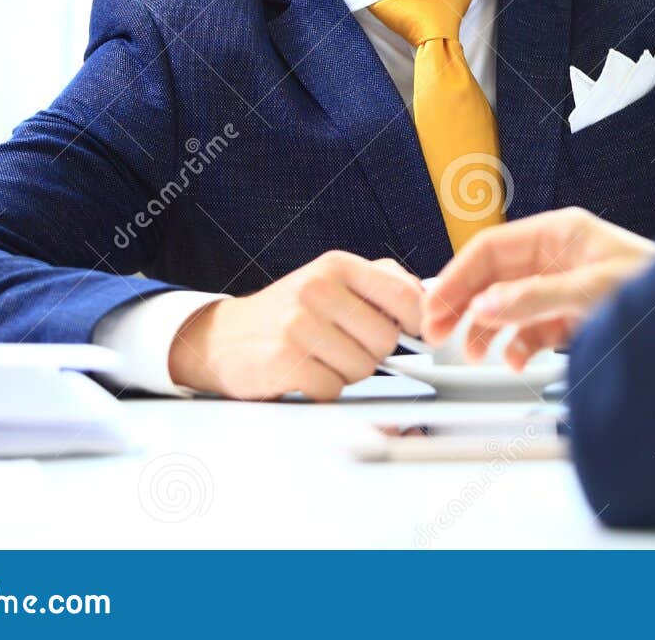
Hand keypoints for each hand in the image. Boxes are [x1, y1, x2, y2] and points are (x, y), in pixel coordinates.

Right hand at [167, 251, 422, 400]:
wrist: (224, 337)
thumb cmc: (291, 310)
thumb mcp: (334, 280)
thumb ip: (384, 282)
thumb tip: (430, 298)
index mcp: (338, 265)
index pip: (406, 296)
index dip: (419, 323)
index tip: (417, 335)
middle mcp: (318, 288)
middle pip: (386, 340)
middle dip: (372, 353)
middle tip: (345, 345)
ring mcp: (299, 324)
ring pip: (362, 368)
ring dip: (347, 373)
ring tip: (321, 356)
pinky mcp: (285, 360)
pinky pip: (334, 388)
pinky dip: (324, 388)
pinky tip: (304, 372)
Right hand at [421, 207, 654, 369]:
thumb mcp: (593, 291)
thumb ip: (535, 298)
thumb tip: (483, 306)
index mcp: (561, 232)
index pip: (491, 248)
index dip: (457, 277)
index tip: (434, 308)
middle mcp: (560, 257)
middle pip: (494, 278)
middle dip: (464, 306)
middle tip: (437, 334)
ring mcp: (567, 288)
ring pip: (509, 306)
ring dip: (487, 331)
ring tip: (476, 356)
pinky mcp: (578, 317)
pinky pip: (535, 329)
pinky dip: (520, 346)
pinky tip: (517, 362)